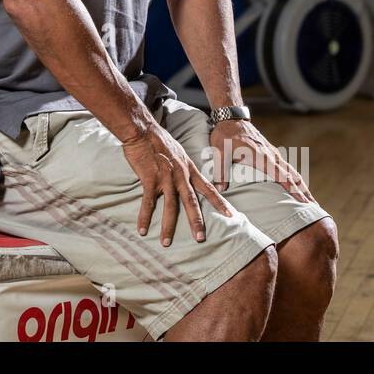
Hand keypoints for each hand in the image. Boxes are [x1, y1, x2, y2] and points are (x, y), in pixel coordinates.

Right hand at [119, 118, 233, 247]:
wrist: (142, 131)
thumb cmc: (158, 140)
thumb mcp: (178, 152)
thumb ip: (182, 167)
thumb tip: (185, 177)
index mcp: (189, 169)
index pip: (208, 188)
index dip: (220, 202)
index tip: (231, 215)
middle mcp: (180, 175)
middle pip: (191, 202)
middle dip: (196, 222)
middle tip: (201, 239)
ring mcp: (165, 178)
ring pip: (170, 206)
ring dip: (168, 226)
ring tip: (166, 243)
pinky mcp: (150, 179)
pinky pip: (148, 202)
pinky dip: (144, 217)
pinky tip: (142, 229)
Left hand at [208, 120, 317, 204]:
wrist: (231, 117)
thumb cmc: (225, 134)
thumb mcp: (219, 152)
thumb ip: (220, 171)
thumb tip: (221, 190)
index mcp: (261, 156)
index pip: (281, 175)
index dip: (292, 189)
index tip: (303, 201)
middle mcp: (271, 155)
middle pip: (292, 176)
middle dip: (304, 191)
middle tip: (314, 207)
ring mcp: (273, 153)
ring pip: (292, 171)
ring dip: (302, 186)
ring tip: (311, 201)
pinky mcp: (271, 152)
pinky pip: (287, 167)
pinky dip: (295, 178)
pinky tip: (298, 186)